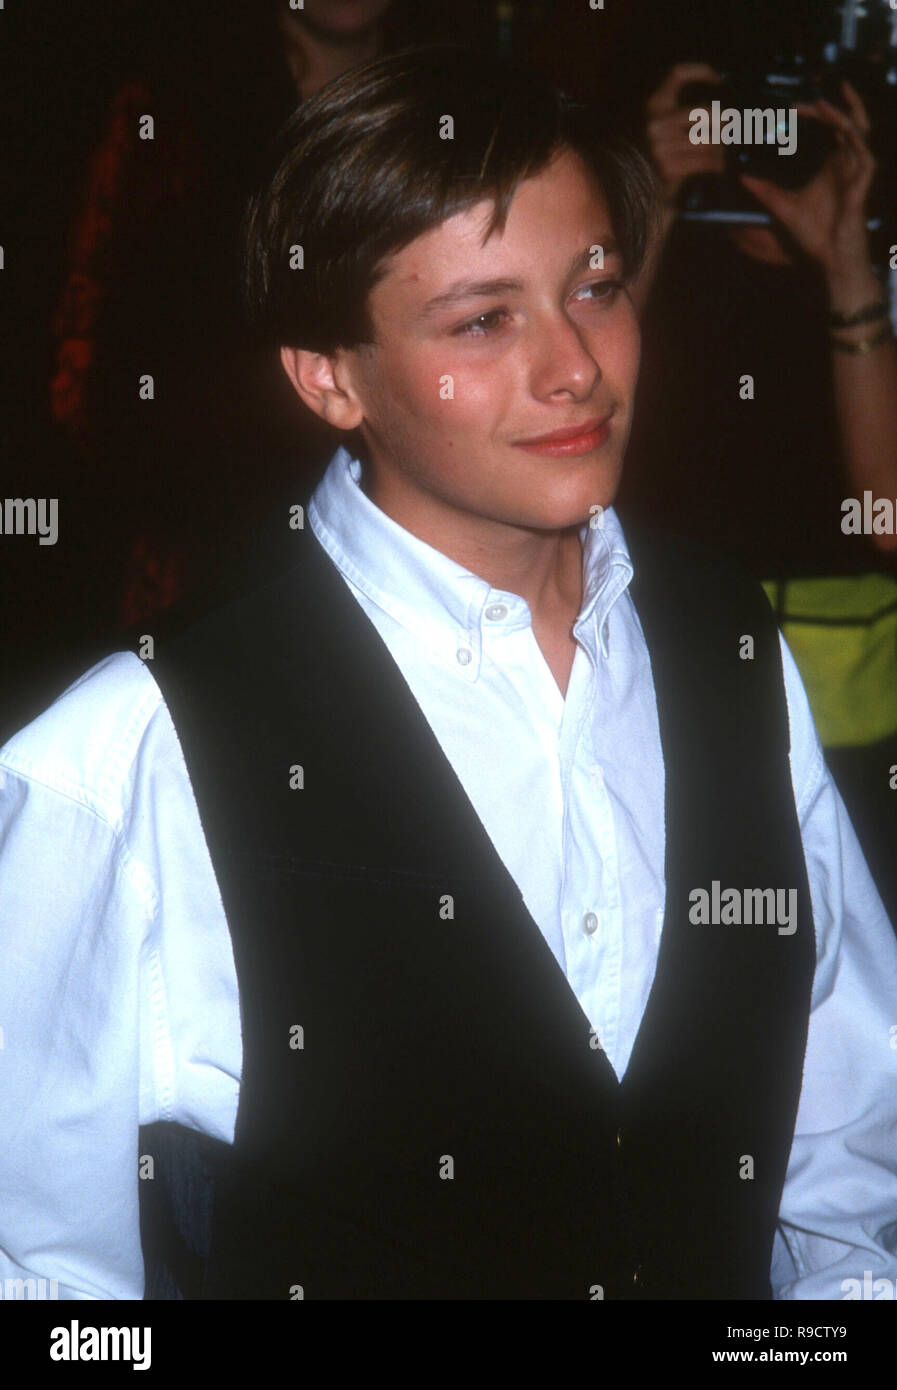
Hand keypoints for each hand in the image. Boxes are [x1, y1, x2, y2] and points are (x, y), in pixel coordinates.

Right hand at [644, 62, 725, 210]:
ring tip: (724, 153)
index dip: (700, 71)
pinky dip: (715, 164)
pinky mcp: (669, 167)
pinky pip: (704, 161)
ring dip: (720, 147)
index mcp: (652, 106)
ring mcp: (662, 145)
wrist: (628, 191)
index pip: (677, 74)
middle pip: (705, 112)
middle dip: (723, 121)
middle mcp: (656, 122)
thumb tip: (714, 104)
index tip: (719, 78)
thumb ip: (675, 114)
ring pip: (708, 139)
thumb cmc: (647, 157)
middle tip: (731, 128)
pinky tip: (718, 167)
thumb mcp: (656, 127)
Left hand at [737, 81, 875, 280]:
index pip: (827, 127)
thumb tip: (742, 177)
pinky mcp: (863, 181)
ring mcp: (857, 170)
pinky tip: (842, 128)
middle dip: (827, 107)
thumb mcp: (782, 207)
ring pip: (857, 130)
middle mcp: (846, 162)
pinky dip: (854, 137)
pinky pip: (864, 153)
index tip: (792, 107)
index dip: (813, 113)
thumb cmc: (814, 235)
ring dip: (841, 115)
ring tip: (822, 102)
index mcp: (831, 163)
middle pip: (844, 122)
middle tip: (805, 99)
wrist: (831, 258)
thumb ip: (764, 190)